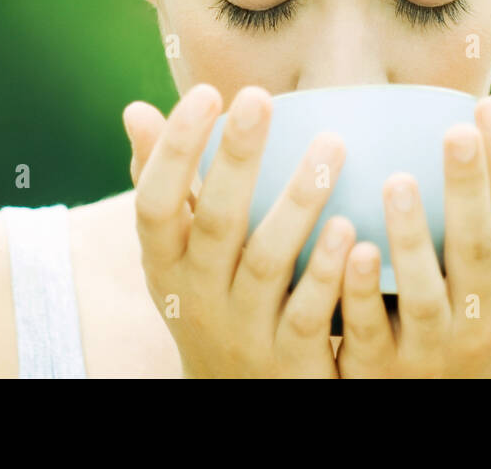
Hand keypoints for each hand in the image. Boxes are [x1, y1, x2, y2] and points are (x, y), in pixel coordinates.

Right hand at [122, 83, 354, 377]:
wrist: (237, 396)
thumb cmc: (210, 295)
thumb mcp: (176, 252)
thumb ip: (160, 182)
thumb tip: (135, 109)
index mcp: (166, 263)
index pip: (154, 203)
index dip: (174, 150)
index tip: (207, 93)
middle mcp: (198, 295)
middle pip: (216, 222)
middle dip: (236, 158)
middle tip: (261, 96)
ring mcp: (244, 330)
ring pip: (269, 263)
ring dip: (298, 203)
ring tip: (331, 145)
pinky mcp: (291, 360)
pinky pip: (310, 314)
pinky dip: (329, 272)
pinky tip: (355, 229)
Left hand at [336, 96, 490, 377]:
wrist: (433, 393)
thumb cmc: (471, 295)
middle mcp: (484, 320)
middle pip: (477, 250)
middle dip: (469, 189)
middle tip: (456, 130)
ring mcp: (431, 347)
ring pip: (424, 294)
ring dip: (412, 237)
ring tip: (397, 180)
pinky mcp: (381, 366)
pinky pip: (369, 328)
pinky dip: (362, 289)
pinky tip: (354, 246)